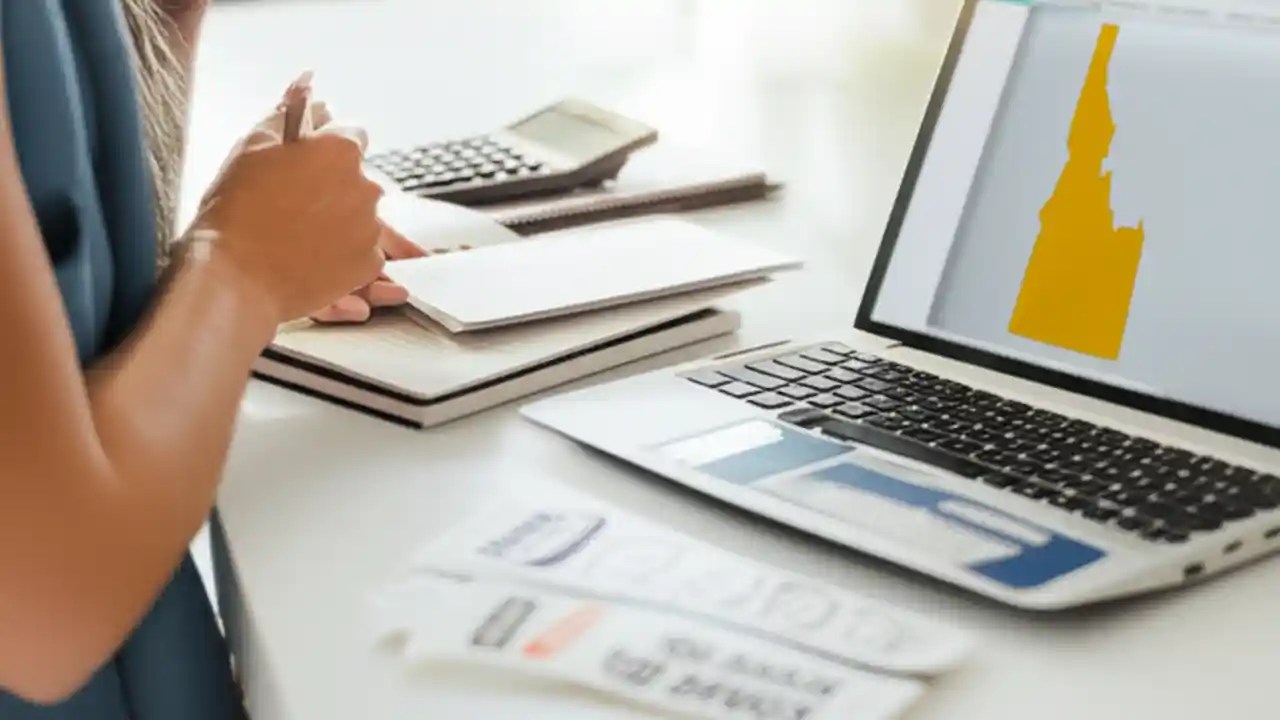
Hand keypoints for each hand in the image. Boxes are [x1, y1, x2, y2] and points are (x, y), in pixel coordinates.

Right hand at [231, 97, 431, 323]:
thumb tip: (307, 82)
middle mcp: (367, 186)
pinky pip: (363, 251)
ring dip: (339, 221)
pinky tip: (310, 258)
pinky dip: (343, 254)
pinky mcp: (369, 264)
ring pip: (361, 216)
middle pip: (356, 178)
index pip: (349, 135)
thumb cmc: (236, 208)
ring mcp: (371, 228)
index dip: (324, 148)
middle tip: (292, 205)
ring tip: (297, 236)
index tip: (303, 164)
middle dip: (333, 186)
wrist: (234, 278)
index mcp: (341, 150)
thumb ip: (286, 112)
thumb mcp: (252, 146)